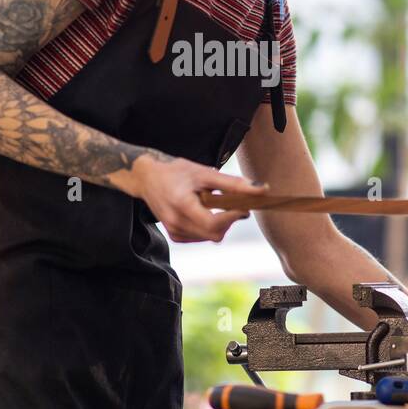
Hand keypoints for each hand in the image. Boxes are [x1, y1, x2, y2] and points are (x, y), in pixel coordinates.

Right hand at [132, 153, 267, 242]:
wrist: (146, 178)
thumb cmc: (175, 172)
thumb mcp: (204, 173)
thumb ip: (232, 183)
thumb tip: (260, 189)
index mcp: (182, 205)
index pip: (214, 222)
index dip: (233, 217)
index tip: (246, 205)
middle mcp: (176, 222)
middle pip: (215, 233)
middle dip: (230, 220)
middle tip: (237, 204)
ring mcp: (174, 231)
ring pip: (210, 237)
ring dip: (221, 223)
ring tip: (216, 203)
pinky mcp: (175, 235)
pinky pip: (201, 237)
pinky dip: (210, 226)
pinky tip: (205, 211)